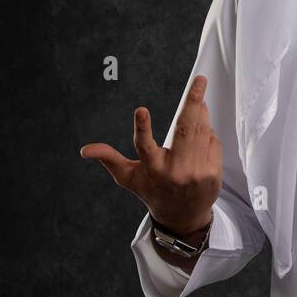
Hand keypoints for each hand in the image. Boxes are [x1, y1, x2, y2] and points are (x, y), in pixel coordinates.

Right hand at [79, 74, 221, 235]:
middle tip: (200, 80)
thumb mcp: (129, 178)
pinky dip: (207, 132)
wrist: (183, 217)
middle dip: (193, 102)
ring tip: (198, 99)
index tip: (141, 110)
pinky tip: (202, 133)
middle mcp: (175, 171)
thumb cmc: (153, 191)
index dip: (142, 128)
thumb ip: (110, 159)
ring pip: (202, 131)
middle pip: (185, 131)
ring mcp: (196, 172)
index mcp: (152, 169)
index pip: (144, 146)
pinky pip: (212, 141)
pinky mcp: (213, 173)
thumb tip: (84, 150)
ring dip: (201, 112)